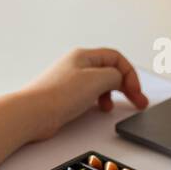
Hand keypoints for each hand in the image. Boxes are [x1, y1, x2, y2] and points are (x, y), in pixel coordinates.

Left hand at [21, 47, 149, 140]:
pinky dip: (98, 101)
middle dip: (126, 86)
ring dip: (111, 94)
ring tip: (110, 107)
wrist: (33, 113)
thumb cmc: (58, 95)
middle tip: (138, 101)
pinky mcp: (66, 97)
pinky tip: (97, 109)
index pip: (116, 58)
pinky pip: (90, 95)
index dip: (130, 74)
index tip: (136, 92)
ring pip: (100, 84)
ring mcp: (71, 81)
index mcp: (84, 56)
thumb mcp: (97, 80)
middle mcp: (77, 66)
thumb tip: (120, 79)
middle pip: (110, 71)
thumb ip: (115, 76)